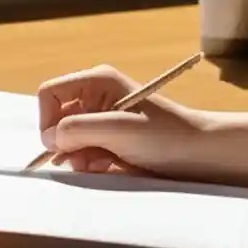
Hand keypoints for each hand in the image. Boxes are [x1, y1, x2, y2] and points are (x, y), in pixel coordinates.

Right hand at [37, 64, 210, 176]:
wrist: (200, 155)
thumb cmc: (164, 136)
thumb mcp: (118, 129)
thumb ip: (78, 129)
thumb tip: (48, 138)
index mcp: (96, 81)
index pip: (49, 94)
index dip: (47, 120)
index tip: (60, 145)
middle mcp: (95, 97)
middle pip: (56, 119)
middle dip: (66, 143)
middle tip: (87, 159)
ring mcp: (101, 119)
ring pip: (68, 140)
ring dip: (79, 156)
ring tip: (105, 164)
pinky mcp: (109, 140)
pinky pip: (83, 153)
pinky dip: (90, 163)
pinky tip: (111, 166)